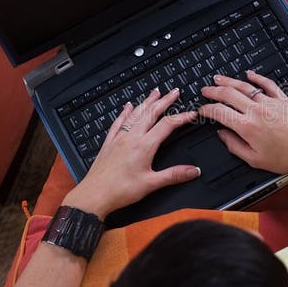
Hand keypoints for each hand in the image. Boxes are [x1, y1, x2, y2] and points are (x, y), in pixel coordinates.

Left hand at [62, 88, 199, 217]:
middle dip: (165, 101)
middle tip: (174, 91)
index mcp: (144, 146)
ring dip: (147, 102)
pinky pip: (118, 122)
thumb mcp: (151, 184)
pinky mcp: (109, 143)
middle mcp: (131, 137)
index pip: (167, 125)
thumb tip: (193, 170)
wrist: (94, 195)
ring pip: (135, 114)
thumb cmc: (120, 190)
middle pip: (151, 113)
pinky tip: (127, 107)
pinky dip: (125, 112)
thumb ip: (174, 175)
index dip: (181, 117)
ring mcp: (119, 138)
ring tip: (155, 92)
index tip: (192, 113)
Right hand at [199, 70, 287, 173]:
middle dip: (213, 91)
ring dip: (229, 81)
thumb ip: (235, 146)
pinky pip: (267, 83)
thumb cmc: (286, 156)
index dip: (207, 109)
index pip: (219, 112)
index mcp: (247, 127)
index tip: (202, 110)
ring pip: (244, 86)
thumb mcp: (255, 159)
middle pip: (228, 94)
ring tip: (219, 79)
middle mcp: (256, 111)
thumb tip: (222, 135)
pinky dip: (256, 77)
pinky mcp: (282, 99)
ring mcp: (269, 102)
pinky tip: (249, 74)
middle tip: (205, 90)